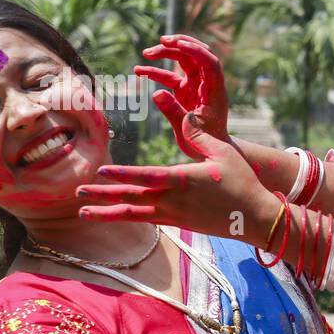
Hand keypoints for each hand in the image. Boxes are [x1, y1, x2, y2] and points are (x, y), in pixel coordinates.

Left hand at [75, 99, 277, 242]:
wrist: (255, 217)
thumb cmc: (242, 181)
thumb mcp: (221, 152)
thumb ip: (197, 134)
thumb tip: (179, 111)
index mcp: (184, 180)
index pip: (147, 177)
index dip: (123, 175)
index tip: (102, 172)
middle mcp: (174, 201)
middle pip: (132, 198)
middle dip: (103, 195)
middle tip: (78, 192)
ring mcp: (175, 215)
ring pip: (134, 214)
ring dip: (107, 212)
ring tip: (83, 212)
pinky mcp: (179, 223)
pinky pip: (146, 219)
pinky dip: (126, 216)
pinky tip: (113, 214)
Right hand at [134, 34, 229, 158]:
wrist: (210, 152)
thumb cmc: (207, 143)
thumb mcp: (190, 132)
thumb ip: (174, 112)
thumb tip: (156, 93)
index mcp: (215, 91)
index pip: (210, 63)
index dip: (196, 50)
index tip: (178, 44)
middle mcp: (206, 84)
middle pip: (196, 55)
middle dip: (180, 45)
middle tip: (162, 41)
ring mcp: (195, 86)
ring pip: (183, 61)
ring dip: (166, 54)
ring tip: (146, 53)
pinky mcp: (185, 91)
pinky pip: (170, 76)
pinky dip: (156, 72)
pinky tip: (139, 71)